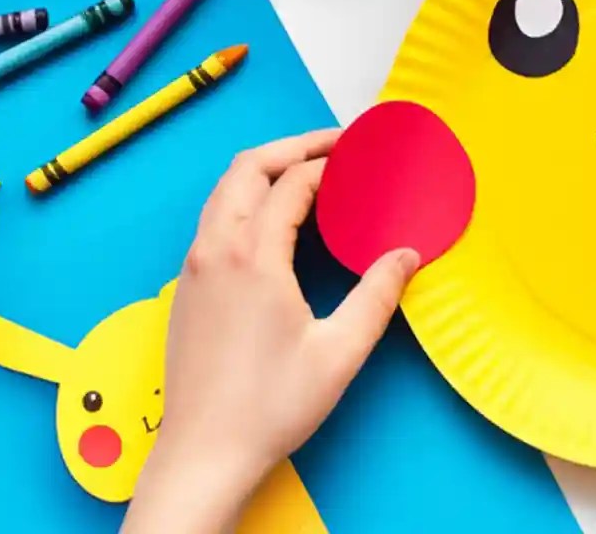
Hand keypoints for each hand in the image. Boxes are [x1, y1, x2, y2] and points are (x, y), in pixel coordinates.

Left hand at [122, 131, 419, 533]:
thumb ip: (378, 294)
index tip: (361, 156)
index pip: (291, 183)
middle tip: (336, 144)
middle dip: (293, 146)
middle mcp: (215, 250)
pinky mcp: (188, 287)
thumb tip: (407, 254)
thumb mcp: (341, 351)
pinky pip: (214, 218)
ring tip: (309, 170)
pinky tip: (277, 218)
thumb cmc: (271, 406)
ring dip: (265, 169)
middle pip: (247, 168)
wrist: (205, 452)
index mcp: (252, 257)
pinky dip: (246, 197)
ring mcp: (194, 267)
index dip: (329, 162)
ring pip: (224, 190)